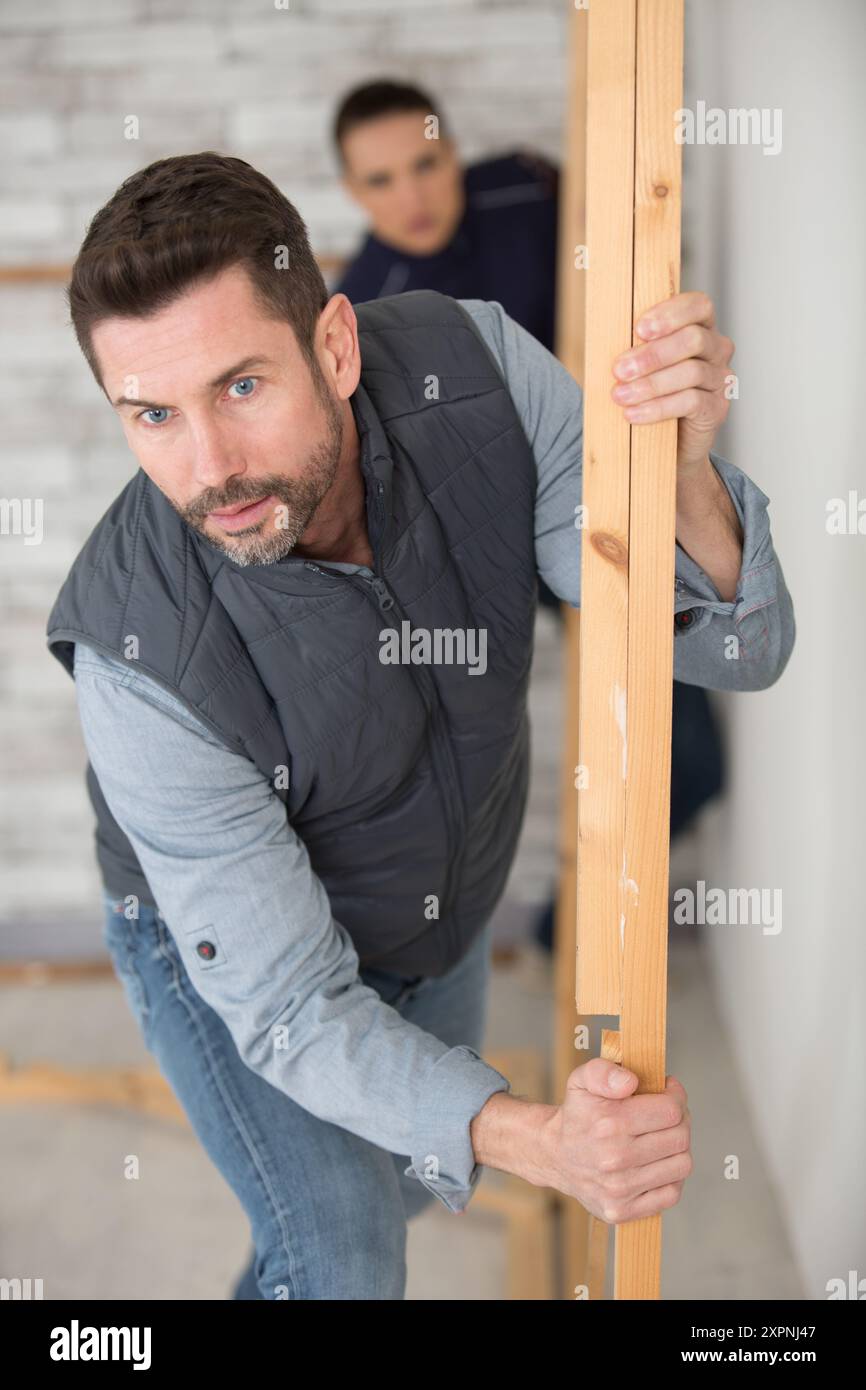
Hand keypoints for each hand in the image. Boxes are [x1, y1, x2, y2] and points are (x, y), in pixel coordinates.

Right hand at [540, 1057, 691, 1222]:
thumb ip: (604, 1071)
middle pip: (680, 1137)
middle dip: (680, 1121)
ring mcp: (619, 1189)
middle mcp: (614, 1159)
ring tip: (662, 1138)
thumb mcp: (582, 1079)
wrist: (555, 1155)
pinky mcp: (622, 1210)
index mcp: (609, 1123)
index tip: (667, 1092)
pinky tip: (656, 1163)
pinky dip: (671, 1177)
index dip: (676, 1097)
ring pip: (681, 1165)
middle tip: (666, 1115)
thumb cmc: (577, 1115)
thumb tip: (630, 1082)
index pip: (670, 1111)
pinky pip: (671, 1193)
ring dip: (677, 1149)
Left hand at [610, 290, 734, 477]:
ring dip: (650, 384)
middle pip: (693, 339)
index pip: (698, 306)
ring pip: (691, 372)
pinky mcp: (717, 407)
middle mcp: (717, 348)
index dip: (671, 314)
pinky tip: (634, 414)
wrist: (668, 445)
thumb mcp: (639, 366)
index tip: (639, 330)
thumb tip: (603, 337)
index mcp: (700, 327)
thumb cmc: (650, 395)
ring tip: (620, 396)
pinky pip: (691, 402)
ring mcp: (721, 378)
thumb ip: (632, 348)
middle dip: (652, 354)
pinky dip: (658, 408)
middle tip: (619, 370)